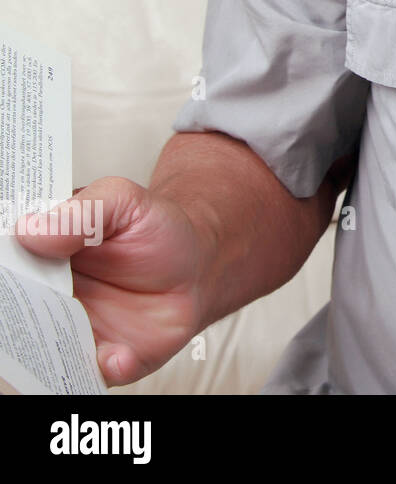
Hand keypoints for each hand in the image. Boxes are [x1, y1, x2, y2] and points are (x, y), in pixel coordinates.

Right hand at [17, 176, 209, 387]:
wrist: (197, 264)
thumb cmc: (155, 231)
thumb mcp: (125, 201)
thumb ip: (84, 210)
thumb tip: (31, 231)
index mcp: (38, 256)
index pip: (8, 265)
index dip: (8, 271)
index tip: (12, 271)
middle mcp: (45, 299)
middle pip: (15, 314)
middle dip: (17, 315)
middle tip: (43, 303)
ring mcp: (74, 332)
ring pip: (44, 353)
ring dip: (51, 352)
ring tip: (79, 334)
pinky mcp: (105, 357)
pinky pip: (93, 374)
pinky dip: (103, 369)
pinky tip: (118, 354)